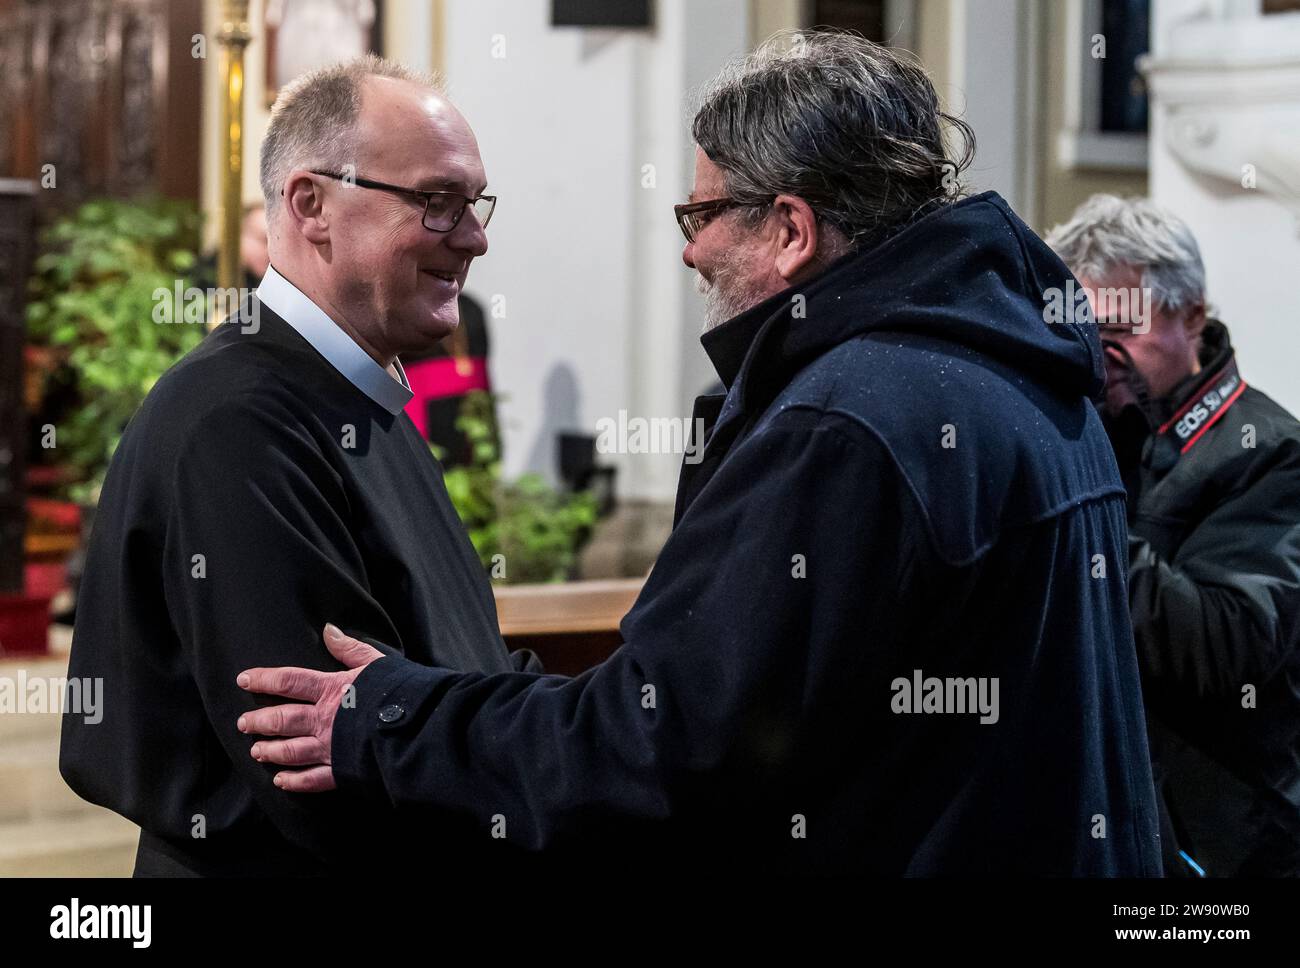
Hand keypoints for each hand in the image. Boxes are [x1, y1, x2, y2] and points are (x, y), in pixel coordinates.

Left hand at [236, 623, 383, 792]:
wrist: (416, 727)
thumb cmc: (399, 691)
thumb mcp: (376, 662)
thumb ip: (350, 648)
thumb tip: (328, 630)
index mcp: (331, 690)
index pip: (289, 681)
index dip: (264, 679)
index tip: (244, 680)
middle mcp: (323, 720)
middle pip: (282, 719)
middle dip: (259, 721)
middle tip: (243, 723)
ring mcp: (329, 747)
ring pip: (290, 750)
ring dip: (270, 750)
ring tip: (256, 751)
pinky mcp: (341, 770)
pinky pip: (311, 779)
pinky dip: (293, 781)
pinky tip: (280, 781)